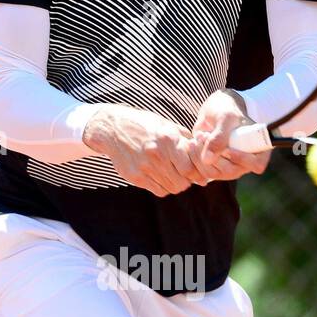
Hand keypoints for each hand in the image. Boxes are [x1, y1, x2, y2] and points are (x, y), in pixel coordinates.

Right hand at [82, 104, 208, 195]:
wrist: (112, 129)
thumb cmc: (144, 125)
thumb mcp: (167, 125)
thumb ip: (185, 139)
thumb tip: (203, 154)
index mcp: (167, 140)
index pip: (190, 167)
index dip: (197, 172)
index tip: (197, 170)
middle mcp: (156, 155)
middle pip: (183, 181)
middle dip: (188, 180)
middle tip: (187, 174)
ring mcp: (144, 168)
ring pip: (172, 188)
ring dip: (177, 184)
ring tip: (174, 174)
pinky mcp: (135, 177)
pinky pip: (158, 190)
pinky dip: (164, 187)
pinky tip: (162, 177)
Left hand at [188, 88, 271, 181]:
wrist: (214, 111)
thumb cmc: (226, 110)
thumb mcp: (225, 118)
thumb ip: (219, 136)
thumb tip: (208, 160)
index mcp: (258, 148)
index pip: (257, 164)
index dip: (242, 159)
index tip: (227, 149)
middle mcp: (245, 162)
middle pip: (231, 171)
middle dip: (214, 154)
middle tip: (204, 135)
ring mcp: (230, 167)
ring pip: (214, 173)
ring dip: (201, 155)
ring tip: (199, 135)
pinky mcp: (214, 169)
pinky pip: (202, 171)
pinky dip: (195, 157)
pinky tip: (193, 142)